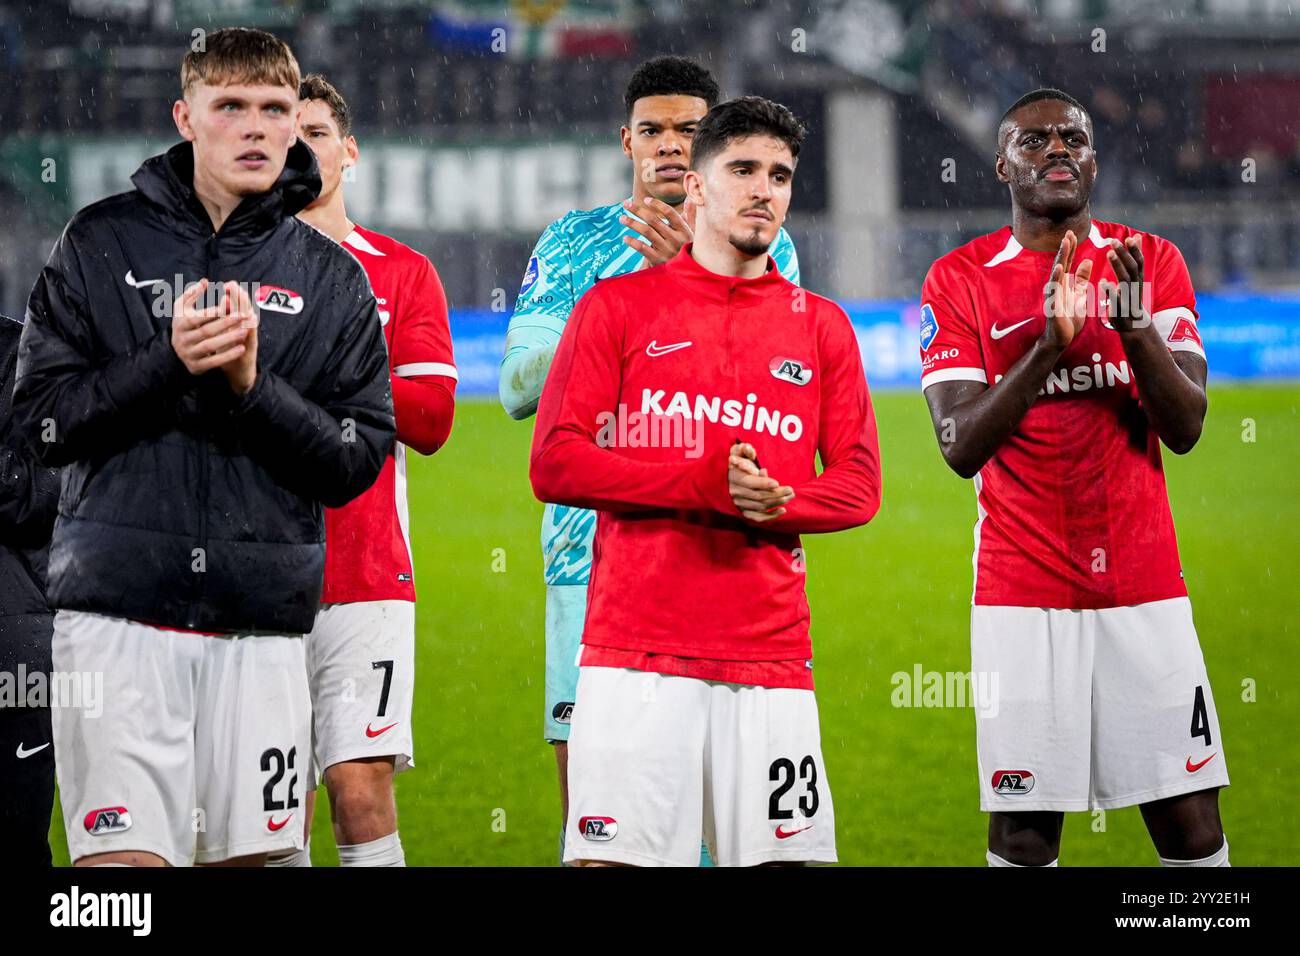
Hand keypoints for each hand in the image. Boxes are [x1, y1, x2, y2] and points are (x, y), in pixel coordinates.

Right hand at [171, 278, 249, 375]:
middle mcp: (182, 339)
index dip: (215, 311)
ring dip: (229, 338)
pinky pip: (213, 361)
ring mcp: (188, 353)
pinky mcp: (195, 366)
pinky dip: (228, 355)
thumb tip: (205, 281)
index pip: (199, 316)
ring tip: (245, 332)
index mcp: (180, 323)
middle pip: (206, 331)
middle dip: (226, 323)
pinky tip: (242, 349)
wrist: (175, 352)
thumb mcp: (182, 308)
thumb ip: (192, 294)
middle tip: (244, 316)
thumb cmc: (184, 325)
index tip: (232, 304)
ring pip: (210, 346)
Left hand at [218, 280, 258, 396]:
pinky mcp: (251, 352)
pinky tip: (249, 321)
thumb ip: (224, 319)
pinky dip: (251, 329)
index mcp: (239, 325)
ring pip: (250, 322)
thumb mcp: (226, 334)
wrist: (239, 374)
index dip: (235, 296)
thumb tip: (222, 300)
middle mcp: (247, 331)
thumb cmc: (231, 353)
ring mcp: (250, 341)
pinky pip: (252, 338)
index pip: (238, 307)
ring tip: (241, 296)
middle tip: (234, 285)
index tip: (229, 284)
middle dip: (240, 298)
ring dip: (246, 310)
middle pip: (245, 310)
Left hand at [621, 196, 692, 267]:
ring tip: (622, 218)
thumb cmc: (688, 249)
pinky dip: (634, 243)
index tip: (646, 200)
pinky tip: (625, 238)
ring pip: (647, 232)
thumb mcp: (693, 234)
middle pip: (654, 220)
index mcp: (683, 230)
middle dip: (638, 211)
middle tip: (626, 204)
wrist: (687, 274)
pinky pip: (644, 249)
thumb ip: (691, 216)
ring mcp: (666, 250)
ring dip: (633, 224)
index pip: (670, 213)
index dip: (657, 205)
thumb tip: (689, 199)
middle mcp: (674, 239)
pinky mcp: (658, 260)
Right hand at [728, 442, 793, 522]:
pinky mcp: (743, 511)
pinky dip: (771, 516)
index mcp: (734, 478)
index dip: (763, 484)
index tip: (777, 483)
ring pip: (760, 506)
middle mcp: (735, 492)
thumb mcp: (738, 451)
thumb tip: (749, 450)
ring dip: (777, 502)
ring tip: (790, 496)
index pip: (750, 483)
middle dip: (776, 494)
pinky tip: (783, 510)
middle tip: (791, 490)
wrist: (727, 476)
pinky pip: (758, 517)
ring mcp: (739, 503)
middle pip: (758, 496)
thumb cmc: (737, 460)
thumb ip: (744, 449)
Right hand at [1041, 229, 1092, 350]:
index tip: (1073, 233)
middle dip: (1065, 248)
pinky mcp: (1053, 305)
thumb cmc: (1069, 317)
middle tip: (1068, 233)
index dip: (1070, 248)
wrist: (1062, 338)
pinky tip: (1059, 268)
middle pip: (1061, 263)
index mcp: (1064, 283)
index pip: (1067, 262)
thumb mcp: (1080, 294)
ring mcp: (1053, 295)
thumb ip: (1082, 279)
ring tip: (1064, 245)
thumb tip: (1088, 261)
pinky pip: (1054, 289)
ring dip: (1060, 258)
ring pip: (1056, 273)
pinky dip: (1056, 278)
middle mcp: (1057, 286)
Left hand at [1100, 236, 1147, 332]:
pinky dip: (1110, 290)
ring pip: (1125, 280)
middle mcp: (1135, 286)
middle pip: (1132, 268)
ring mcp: (1128, 297)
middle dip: (1124, 254)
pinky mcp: (1120, 309)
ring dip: (1118, 266)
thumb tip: (1137, 236)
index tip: (1128, 237)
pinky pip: (1115, 299)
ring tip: (1109, 254)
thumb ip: (1134, 257)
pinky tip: (1102, 282)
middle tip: (1113, 241)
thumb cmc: (1131, 296)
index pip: (1139, 262)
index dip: (1135, 250)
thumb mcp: (1134, 277)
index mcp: (1138, 279)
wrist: (1133, 325)